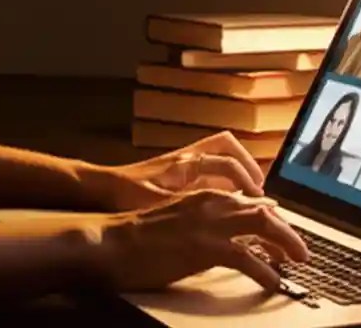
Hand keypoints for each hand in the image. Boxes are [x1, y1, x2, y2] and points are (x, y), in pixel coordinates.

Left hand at [82, 131, 267, 211]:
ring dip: (237, 168)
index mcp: (185, 162)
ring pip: (219, 153)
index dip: (245, 180)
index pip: (226, 163)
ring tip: (250, 192)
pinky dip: (223, 177)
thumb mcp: (157, 203)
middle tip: (260, 190)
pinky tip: (227, 199)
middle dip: (248, 165)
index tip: (257, 198)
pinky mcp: (177, 172)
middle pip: (227, 147)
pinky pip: (209, 166)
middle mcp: (187, 157)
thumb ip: (188, 206)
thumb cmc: (125, 194)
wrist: (100, 187)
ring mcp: (182, 162)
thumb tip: (218, 213)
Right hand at [91, 189, 309, 291]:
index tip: (282, 234)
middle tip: (299, 251)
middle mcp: (212, 203)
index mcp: (205, 195)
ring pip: (263, 228)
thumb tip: (226, 240)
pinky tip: (273, 281)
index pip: (250, 202)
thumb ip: (203, 223)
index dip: (271, 220)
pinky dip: (264, 271)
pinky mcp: (205, 247)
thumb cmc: (138, 236)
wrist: (113, 243)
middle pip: (264, 212)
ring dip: (285, 245)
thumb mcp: (177, 219)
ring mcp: (210, 224)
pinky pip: (248, 259)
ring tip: (296, 262)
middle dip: (286, 232)